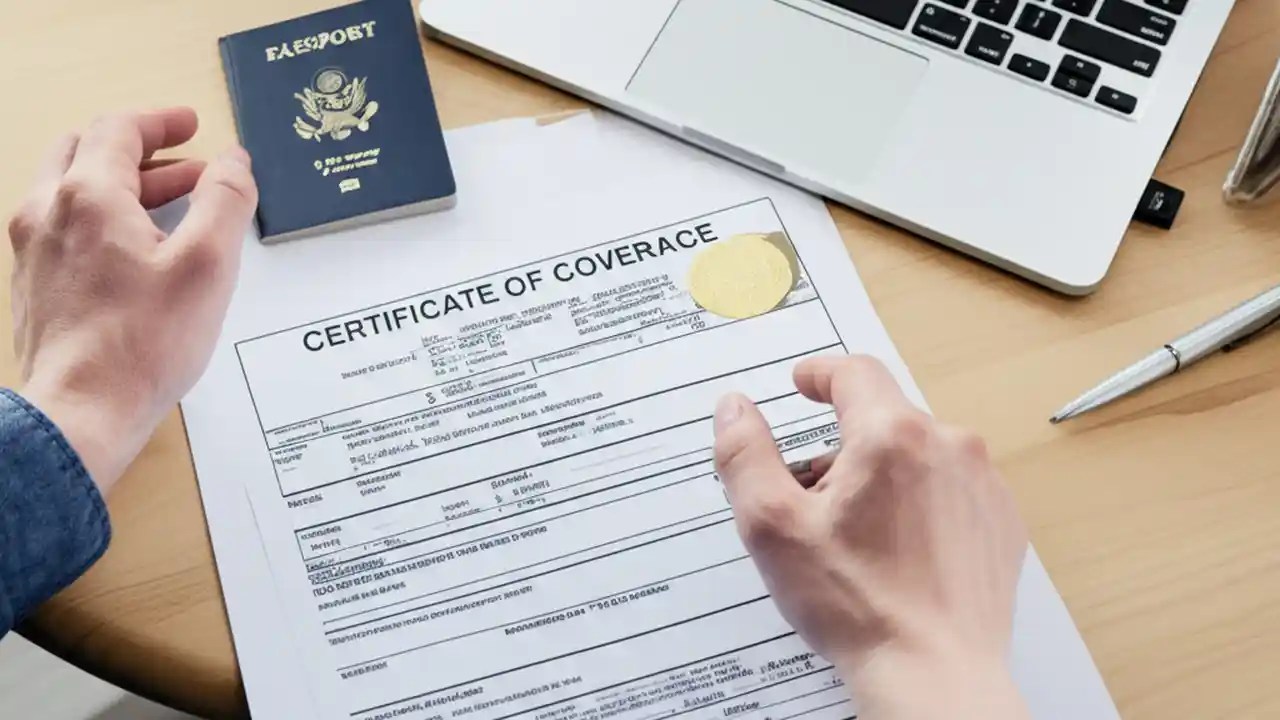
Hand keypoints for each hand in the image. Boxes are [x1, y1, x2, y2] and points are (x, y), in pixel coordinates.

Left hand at [8, 108, 257, 494]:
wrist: (81, 411)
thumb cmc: (143, 343)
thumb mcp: (209, 264)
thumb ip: (226, 202)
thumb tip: (234, 163)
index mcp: (87, 196)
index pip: (118, 130)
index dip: (161, 122)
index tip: (192, 125)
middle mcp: (47, 214)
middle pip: (85, 152)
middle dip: (140, 150)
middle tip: (186, 163)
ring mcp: (32, 251)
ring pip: (71, 191)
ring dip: (123, 185)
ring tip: (173, 208)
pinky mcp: (33, 286)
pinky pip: (65, 229)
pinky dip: (103, 219)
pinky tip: (138, 251)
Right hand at [713, 355, 1029, 719]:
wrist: (934, 672)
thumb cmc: (859, 606)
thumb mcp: (773, 526)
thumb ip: (745, 455)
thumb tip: (734, 409)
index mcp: (891, 436)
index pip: (854, 373)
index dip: (820, 374)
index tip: (805, 383)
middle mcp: (948, 446)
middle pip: (883, 419)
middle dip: (843, 447)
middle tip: (815, 499)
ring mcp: (982, 484)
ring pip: (919, 455)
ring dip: (884, 476)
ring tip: (857, 538)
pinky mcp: (1001, 522)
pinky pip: (952, 490)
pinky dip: (921, 504)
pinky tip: (898, 552)